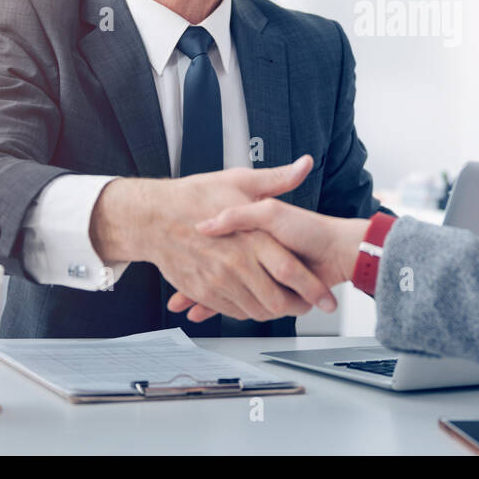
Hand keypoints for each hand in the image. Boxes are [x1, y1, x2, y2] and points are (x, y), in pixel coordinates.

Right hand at [89, 156, 338, 320]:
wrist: (152, 216)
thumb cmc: (195, 196)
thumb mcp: (239, 181)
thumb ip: (276, 180)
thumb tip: (305, 165)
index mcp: (251, 236)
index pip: (291, 271)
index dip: (312, 289)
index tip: (325, 297)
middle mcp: (236, 263)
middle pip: (276, 300)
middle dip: (297, 308)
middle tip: (307, 304)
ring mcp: (218, 280)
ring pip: (255, 310)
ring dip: (274, 313)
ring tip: (286, 304)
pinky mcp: (204, 290)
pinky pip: (233, 311)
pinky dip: (249, 312)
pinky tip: (257, 302)